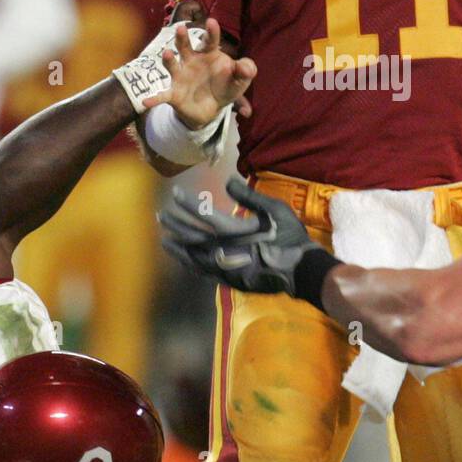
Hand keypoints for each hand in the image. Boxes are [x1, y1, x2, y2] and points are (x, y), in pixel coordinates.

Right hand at [154, 18, 255, 127]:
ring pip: (172, 65)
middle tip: (181, 28)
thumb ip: (246, 70)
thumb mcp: (240, 80)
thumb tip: (247, 68)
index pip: (210, 40)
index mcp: (208, 54)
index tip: (211, 22)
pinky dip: (153, 99)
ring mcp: (180, 76)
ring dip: (168, 60)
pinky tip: (145, 102)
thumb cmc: (226, 86)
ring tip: (167, 54)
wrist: (212, 108)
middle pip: (185, 46)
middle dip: (182, 37)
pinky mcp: (174, 94)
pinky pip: (162, 95)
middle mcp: (191, 61)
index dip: (211, 31)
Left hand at [161, 175, 322, 295]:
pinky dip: (189, 262)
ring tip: (164, 238)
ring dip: (177, 246)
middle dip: (175, 225)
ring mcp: (225, 268)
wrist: (301, 270)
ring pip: (193, 257)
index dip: (187, 203)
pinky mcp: (228, 279)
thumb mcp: (276, 211)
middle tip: (161, 215)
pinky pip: (202, 271)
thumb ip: (250, 197)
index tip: (174, 194)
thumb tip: (227, 181)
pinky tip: (183, 258)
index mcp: (236, 232)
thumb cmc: (291, 237)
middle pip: (192, 237)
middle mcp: (226, 251)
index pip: (204, 216)